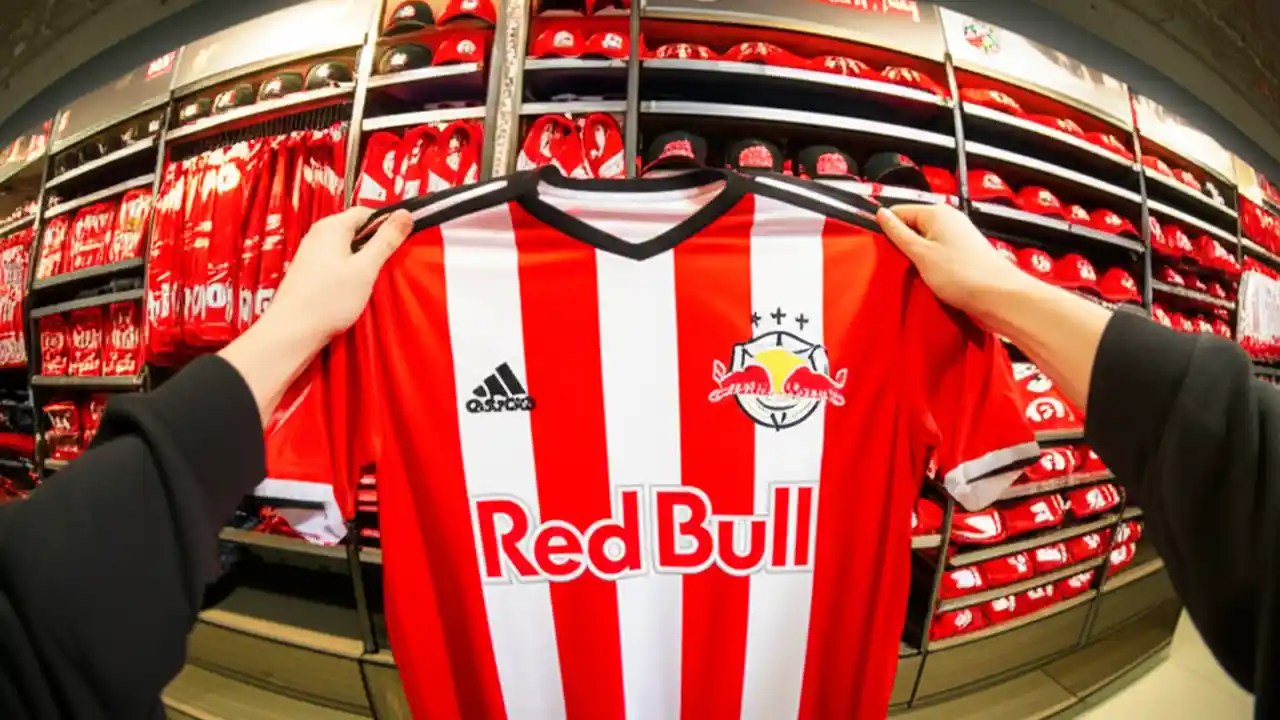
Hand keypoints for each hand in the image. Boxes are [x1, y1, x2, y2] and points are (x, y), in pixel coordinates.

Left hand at [265, 207, 412, 345]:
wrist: (293, 331)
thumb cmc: (325, 301)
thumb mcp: (365, 269)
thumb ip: (386, 240)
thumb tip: (404, 215)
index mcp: (331, 227)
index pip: (366, 212)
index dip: (386, 224)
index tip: (401, 238)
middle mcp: (319, 235)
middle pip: (357, 228)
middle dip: (375, 243)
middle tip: (386, 263)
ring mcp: (312, 253)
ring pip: (348, 246)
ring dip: (363, 259)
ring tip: (369, 278)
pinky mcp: (311, 270)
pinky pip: (337, 261)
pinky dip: (350, 270)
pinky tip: (353, 287)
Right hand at [876, 203, 1034, 317]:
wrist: (999, 296)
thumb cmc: (961, 274)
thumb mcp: (920, 254)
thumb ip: (898, 233)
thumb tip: (881, 214)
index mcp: (937, 213)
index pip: (900, 211)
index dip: (888, 229)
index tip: (882, 250)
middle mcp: (950, 219)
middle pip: (913, 226)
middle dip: (903, 245)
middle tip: (899, 266)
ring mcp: (959, 235)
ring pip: (926, 242)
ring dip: (918, 257)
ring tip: (916, 274)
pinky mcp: (965, 252)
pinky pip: (939, 253)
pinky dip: (931, 265)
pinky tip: (931, 278)